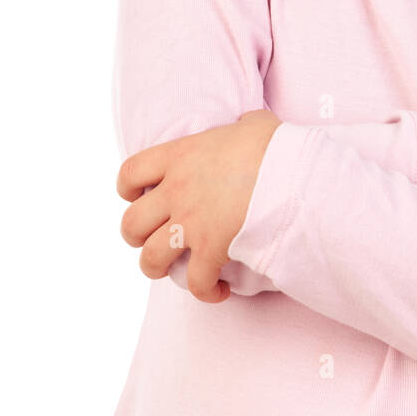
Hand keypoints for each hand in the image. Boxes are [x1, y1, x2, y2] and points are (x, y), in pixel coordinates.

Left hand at [116, 109, 280, 301]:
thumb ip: (240, 126)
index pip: (130, 173)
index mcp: (179, 157)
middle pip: (131, 224)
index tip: (137, 196)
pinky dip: (205, 291)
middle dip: (137, 236)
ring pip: (150, 259)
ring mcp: (191, 222)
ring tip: (176, 269)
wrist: (290, 169)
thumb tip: (249, 125)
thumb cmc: (274, 144)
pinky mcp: (211, 249)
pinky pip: (195, 282)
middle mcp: (177, 191)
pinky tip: (218, 291)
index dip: (127, 189)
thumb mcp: (252, 124)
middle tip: (155, 237)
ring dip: (159, 268)